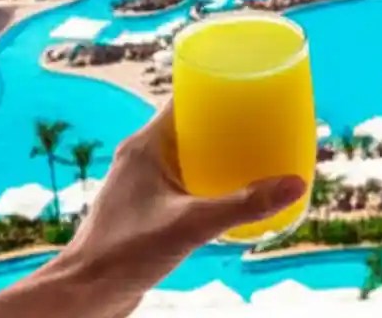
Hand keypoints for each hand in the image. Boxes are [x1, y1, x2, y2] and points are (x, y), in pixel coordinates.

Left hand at [62, 104, 305, 294]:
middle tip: (266, 124)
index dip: (218, 89)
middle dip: (228, 123)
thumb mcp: (191, 225)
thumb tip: (295, 184)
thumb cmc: (124, 253)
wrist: (86, 294)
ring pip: (188, 154)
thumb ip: (243, 206)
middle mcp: (142, 157)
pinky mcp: (147, 207)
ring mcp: (143, 182)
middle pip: (192, 125)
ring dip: (219, 152)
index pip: (185, 99)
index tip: (253, 88)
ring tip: (257, 155)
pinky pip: (185, 179)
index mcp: (145, 145)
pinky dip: (209, 178)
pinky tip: (232, 194)